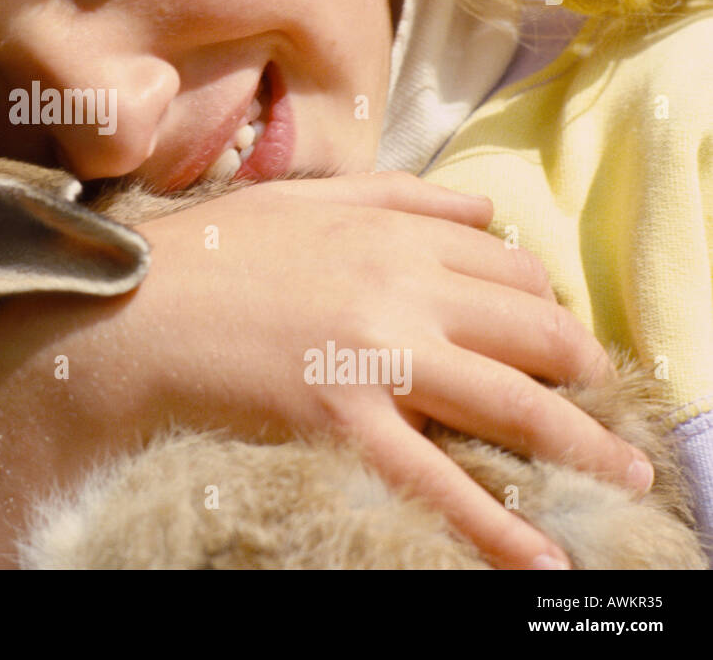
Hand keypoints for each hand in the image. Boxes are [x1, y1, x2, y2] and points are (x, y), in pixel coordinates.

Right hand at [0, 172, 648, 568]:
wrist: (128, 313)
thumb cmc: (208, 252)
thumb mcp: (300, 199)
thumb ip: (395, 195)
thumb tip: (481, 206)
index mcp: (392, 234)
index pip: (511, 268)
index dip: (546, 306)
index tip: (555, 338)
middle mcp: (402, 289)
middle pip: (534, 331)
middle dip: (581, 371)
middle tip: (601, 403)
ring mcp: (377, 358)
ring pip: (514, 404)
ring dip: (584, 447)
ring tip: (625, 477)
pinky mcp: (344, 421)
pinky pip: (441, 482)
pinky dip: (501, 526)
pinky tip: (545, 558)